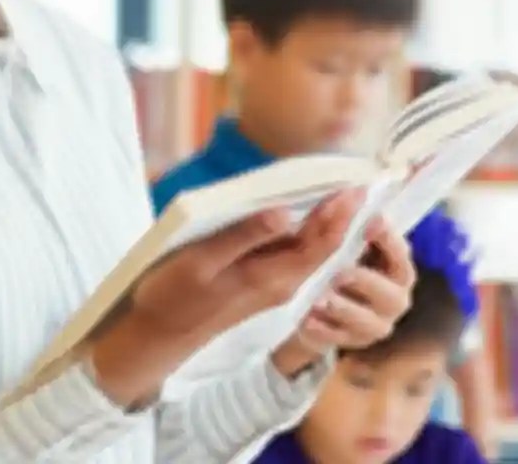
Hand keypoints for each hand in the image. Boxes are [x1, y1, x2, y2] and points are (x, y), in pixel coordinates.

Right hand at [91, 188, 364, 406]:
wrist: (158, 337)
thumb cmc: (173, 296)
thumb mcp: (203, 262)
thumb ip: (244, 236)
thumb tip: (284, 211)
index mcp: (272, 278)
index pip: (322, 243)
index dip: (342, 214)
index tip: (357, 185)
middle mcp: (281, 284)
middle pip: (322, 246)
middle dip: (342, 215)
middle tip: (359, 181)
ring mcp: (272, 286)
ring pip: (309, 251)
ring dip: (325, 222)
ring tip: (338, 191)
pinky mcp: (259, 284)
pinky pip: (292, 255)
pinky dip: (303, 232)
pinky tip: (300, 213)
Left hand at [272, 218, 415, 376]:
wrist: (324, 306)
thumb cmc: (340, 265)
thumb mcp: (345, 245)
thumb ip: (350, 225)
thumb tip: (354, 190)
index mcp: (398, 271)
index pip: (402, 255)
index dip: (389, 240)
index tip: (371, 222)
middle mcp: (395, 300)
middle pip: (390, 294)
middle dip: (366, 282)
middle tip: (341, 272)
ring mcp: (375, 326)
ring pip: (365, 321)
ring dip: (343, 309)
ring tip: (320, 299)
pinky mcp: (351, 343)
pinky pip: (338, 339)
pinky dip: (322, 330)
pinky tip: (306, 320)